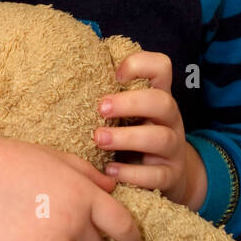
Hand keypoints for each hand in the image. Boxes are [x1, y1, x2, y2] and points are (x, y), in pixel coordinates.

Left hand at [93, 51, 208, 211]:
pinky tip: (109, 171)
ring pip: (161, 138)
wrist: (161, 176)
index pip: (161, 67)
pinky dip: (131, 173)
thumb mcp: (127, 113)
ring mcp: (173, 148)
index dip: (140, 64)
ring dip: (127, 138)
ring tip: (99, 139)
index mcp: (158, 97)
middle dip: (130, 103)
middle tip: (101, 109)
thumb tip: (67, 79)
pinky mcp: (170, 176)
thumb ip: (110, 97)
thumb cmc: (133, 136)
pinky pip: (156, 175)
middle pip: (163, 102)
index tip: (114, 74)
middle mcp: (170, 120)